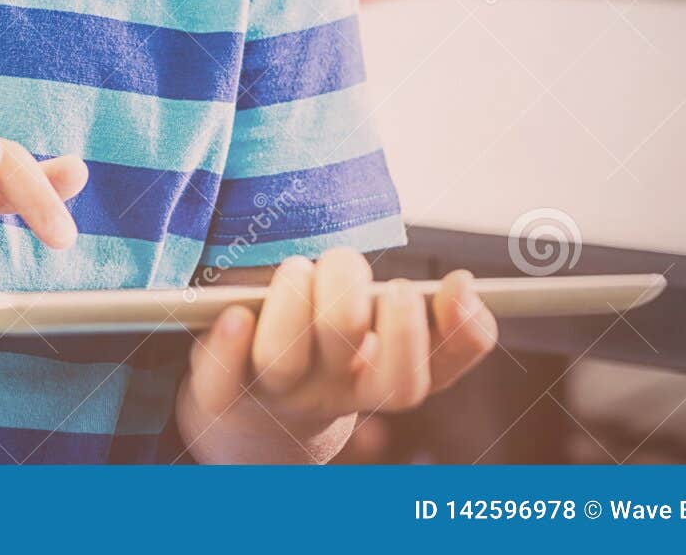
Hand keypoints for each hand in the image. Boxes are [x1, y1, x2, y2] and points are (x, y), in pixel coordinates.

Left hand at [175, 249, 497, 463]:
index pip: (419, 378)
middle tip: (346, 268)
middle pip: (351, 361)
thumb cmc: (324, 353)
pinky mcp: (219, 394)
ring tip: (297, 270)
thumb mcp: (383, 337)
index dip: (436, 333)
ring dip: (293, 303)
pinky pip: (221, 381)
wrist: (250, 418)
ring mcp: (275, 396)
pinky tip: (237, 314)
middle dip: (356, 303)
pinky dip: (228, 345)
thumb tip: (465, 284)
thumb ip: (434, 316)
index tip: (440, 283)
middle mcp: (330, 396)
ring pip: (285, 362)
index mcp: (374, 384)